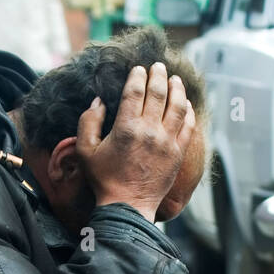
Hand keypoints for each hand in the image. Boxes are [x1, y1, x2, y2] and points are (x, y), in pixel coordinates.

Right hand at [76, 63, 195, 223]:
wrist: (127, 206)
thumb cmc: (104, 179)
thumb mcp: (85, 150)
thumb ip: (88, 121)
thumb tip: (99, 101)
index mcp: (126, 127)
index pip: (135, 91)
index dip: (138, 76)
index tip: (139, 68)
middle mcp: (149, 131)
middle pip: (158, 93)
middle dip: (158, 75)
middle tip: (158, 66)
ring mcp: (167, 142)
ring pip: (177, 106)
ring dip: (177, 89)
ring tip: (175, 79)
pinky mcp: (177, 154)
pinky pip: (188, 127)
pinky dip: (188, 112)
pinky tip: (186, 104)